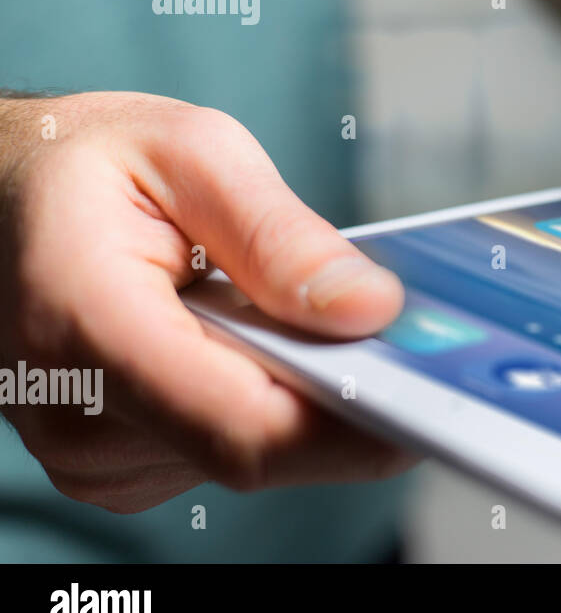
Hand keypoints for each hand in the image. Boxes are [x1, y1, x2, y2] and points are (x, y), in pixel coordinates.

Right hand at [0, 93, 413, 512]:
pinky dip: (266, 394)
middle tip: (404, 334)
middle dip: (344, 393)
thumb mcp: (190, 152)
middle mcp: (80, 414)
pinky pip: (227, 444)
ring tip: (291, 312)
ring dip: (301, 389)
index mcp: (85, 325)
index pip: (245, 426)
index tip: (434, 393)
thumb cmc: (74, 164)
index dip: (354, 422)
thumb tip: (370, 309)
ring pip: (252, 450)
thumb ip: (281, 237)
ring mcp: (94, 451)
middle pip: (260, 446)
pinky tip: (251, 337)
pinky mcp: (120, 460)